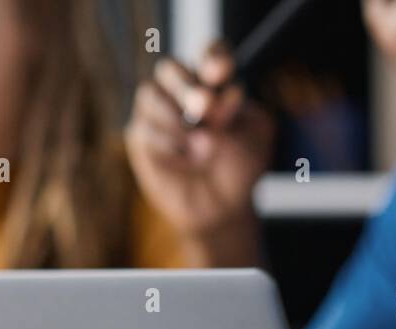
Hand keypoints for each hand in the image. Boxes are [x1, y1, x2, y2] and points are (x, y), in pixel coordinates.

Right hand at [126, 42, 274, 263]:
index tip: (221, 73)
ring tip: (203, 146)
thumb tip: (221, 96)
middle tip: (204, 107)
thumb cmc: (240, 166)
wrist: (222, 207)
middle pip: (170, 68)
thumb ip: (240, 112)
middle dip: (186, 86)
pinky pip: (143, 129)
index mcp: (214, 83)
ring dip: (175, 118)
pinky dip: (167, 143)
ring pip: (150, 94)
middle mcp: (181, 92)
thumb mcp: (255, 136)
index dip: (212, 58)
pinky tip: (185, 159)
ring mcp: (157, 114)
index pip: (209, 55)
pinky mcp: (140, 139)